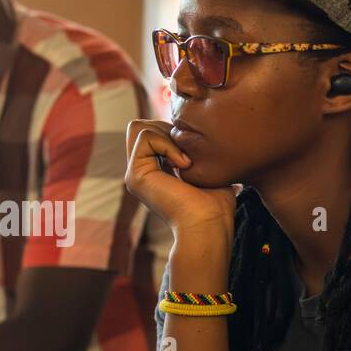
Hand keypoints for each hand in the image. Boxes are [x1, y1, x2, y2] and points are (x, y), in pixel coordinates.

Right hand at [125, 119, 235, 242]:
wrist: (209, 225)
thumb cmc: (215, 205)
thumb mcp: (206, 169)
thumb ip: (194, 150)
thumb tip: (200, 135)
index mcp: (154, 171)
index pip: (153, 131)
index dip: (174, 130)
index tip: (195, 154)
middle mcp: (141, 172)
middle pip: (140, 126)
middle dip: (167, 128)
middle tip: (189, 153)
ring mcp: (135, 174)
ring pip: (138, 127)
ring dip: (167, 136)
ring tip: (185, 160)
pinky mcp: (135, 175)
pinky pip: (144, 137)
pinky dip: (168, 144)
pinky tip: (184, 165)